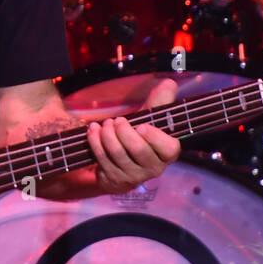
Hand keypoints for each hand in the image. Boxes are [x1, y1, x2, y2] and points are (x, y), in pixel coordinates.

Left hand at [85, 76, 179, 192]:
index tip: (141, 125)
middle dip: (124, 131)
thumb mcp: (150, 119)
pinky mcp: (114, 180)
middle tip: (117, 120)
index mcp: (167, 154)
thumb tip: (169, 83)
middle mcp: (153, 169)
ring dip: (107, 134)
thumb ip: (160, 103)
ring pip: (117, 153)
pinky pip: (102, 159)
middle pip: (138, 150)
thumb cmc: (139, 137)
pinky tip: (93, 131)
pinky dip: (95, 142)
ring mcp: (133, 176)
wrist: (120, 162)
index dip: (155, 137)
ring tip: (105, 124)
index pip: (169, 149)